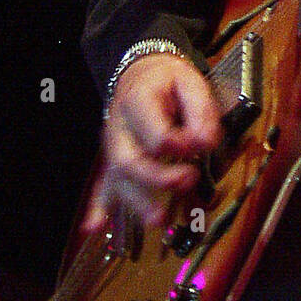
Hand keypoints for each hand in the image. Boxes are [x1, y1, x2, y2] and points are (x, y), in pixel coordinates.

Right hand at [81, 54, 220, 232]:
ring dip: (137, 202)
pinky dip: (98, 207)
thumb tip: (207, 142)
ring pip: (119, 179)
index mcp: (138, 102)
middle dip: (158, 178)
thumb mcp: (190, 81)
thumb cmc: (167, 80)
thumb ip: (201, 110)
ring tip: (160, 218)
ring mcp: (114, 147)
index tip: (203, 144)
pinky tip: (93, 226)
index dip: (179, 143)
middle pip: (129, 160)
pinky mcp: (114, 161)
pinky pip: (102, 185)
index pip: (155, 131)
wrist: (141, 73)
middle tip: (188, 180)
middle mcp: (119, 128)